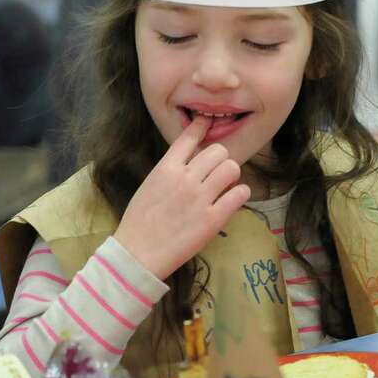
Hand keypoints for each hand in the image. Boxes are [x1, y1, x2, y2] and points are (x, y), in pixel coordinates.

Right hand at [114, 116, 249, 279]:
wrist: (137, 255)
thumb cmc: (139, 223)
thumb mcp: (149, 187)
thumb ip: (170, 171)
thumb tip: (191, 160)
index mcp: (165, 169)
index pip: (188, 137)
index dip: (201, 126)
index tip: (208, 122)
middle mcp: (185, 179)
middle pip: (218, 151)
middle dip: (220, 160)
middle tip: (217, 173)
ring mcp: (200, 198)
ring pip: (232, 167)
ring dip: (232, 175)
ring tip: (226, 186)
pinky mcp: (213, 218)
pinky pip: (240, 193)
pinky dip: (240, 194)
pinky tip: (233, 199)